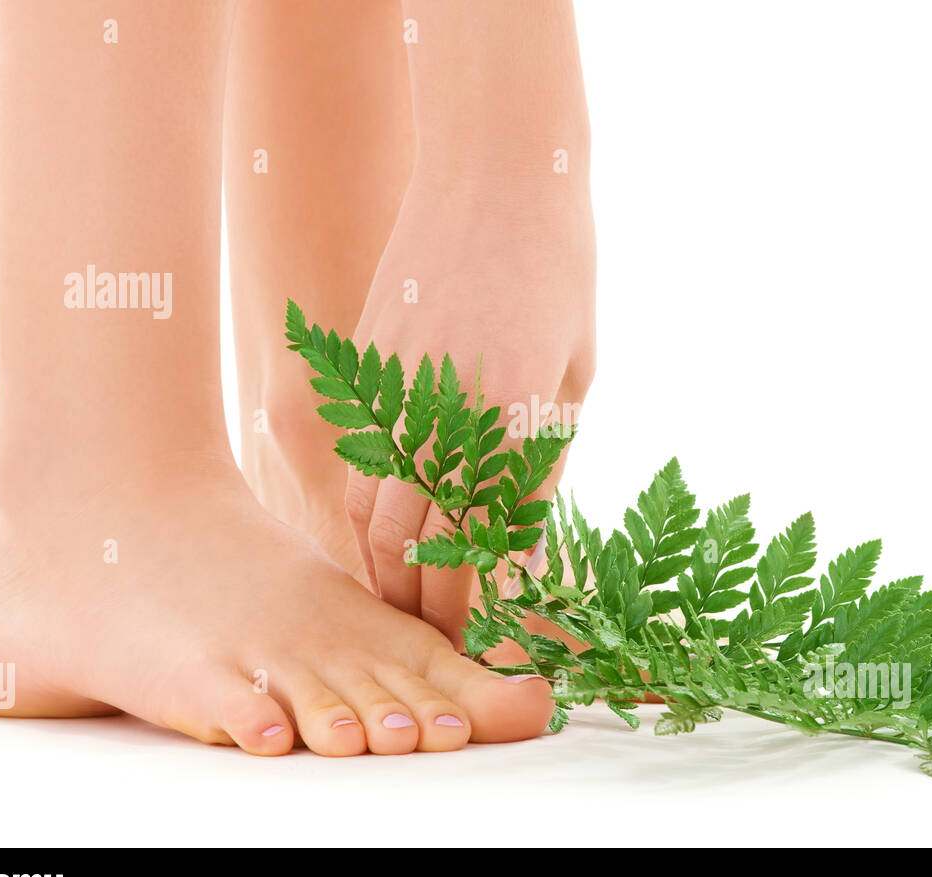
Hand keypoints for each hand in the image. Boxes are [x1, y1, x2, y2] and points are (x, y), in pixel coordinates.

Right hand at [344, 183, 594, 646]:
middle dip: (428, 608)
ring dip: (388, 569)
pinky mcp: (368, 368)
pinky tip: (381, 536)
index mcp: (517, 418)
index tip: (487, 649)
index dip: (484, 608)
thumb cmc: (560, 272)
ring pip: (373, 512)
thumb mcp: (574, 376)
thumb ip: (542, 462)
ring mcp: (400, 389)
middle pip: (420, 544)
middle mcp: (450, 411)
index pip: (488, 545)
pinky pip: (356, 461)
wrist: (499, 171)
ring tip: (407, 606)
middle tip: (440, 648)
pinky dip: (364, 513)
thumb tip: (525, 545)